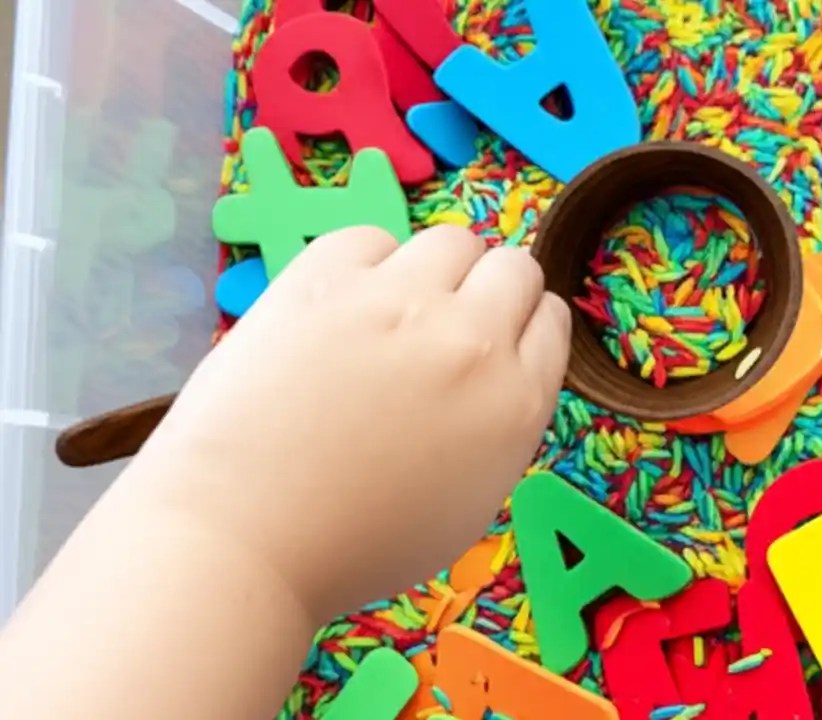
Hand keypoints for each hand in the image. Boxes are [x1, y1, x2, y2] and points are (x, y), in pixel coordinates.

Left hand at [126, 225, 570, 617]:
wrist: (244, 534)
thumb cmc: (358, 543)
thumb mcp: (470, 502)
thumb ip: (498, 424)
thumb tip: (491, 373)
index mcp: (516, 401)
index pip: (549, 319)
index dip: (522, 329)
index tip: (495, 346)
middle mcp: (470, 337)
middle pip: (513, 268)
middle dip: (490, 292)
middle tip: (447, 328)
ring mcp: (396, 299)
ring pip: (451, 241)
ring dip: (434, 273)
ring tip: (391, 315)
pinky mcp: (325, 276)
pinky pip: (371, 239)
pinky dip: (366, 266)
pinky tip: (341, 307)